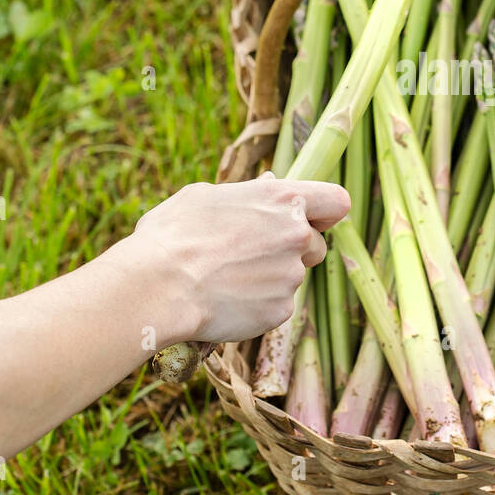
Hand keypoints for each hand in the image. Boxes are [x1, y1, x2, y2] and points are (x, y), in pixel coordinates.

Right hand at [131, 174, 350, 342]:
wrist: (157, 285)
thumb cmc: (172, 235)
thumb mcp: (206, 196)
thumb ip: (248, 194)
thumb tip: (267, 185)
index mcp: (282, 200)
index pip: (336, 202)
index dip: (326, 213)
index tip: (313, 221)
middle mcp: (296, 235)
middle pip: (317, 246)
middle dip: (294, 251)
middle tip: (252, 256)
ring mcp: (291, 275)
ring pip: (292, 277)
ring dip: (271, 279)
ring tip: (227, 279)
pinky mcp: (281, 310)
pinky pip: (277, 305)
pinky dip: (258, 306)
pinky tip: (226, 301)